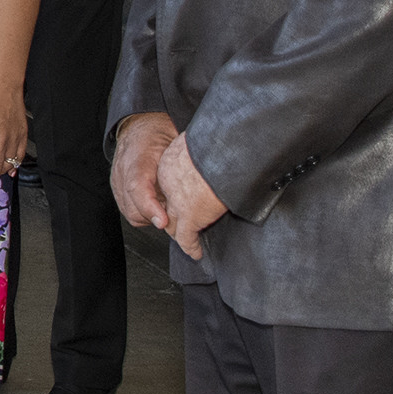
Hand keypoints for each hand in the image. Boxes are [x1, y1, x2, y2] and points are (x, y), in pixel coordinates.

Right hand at [110, 112, 178, 230]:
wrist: (142, 126)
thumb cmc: (160, 133)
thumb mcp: (175, 144)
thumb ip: (182, 165)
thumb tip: (199, 186)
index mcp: (139, 156)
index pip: (137, 186)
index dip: (149, 206)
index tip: (163, 221)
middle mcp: (123, 170)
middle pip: (133, 207)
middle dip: (156, 217)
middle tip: (176, 213)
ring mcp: (117, 181)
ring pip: (131, 213)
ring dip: (150, 216)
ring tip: (167, 205)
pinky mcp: (117, 189)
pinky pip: (129, 210)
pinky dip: (144, 212)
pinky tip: (158, 202)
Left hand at [157, 131, 227, 260]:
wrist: (225, 148)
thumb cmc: (221, 141)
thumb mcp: (204, 142)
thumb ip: (202, 152)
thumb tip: (215, 151)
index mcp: (171, 162)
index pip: (169, 184)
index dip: (175, 194)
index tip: (185, 197)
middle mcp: (169, 182)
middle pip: (167, 206)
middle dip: (174, 215)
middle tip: (186, 222)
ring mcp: (178, 202)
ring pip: (174, 224)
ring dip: (182, 233)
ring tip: (190, 239)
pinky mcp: (190, 217)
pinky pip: (187, 239)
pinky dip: (191, 247)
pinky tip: (196, 252)